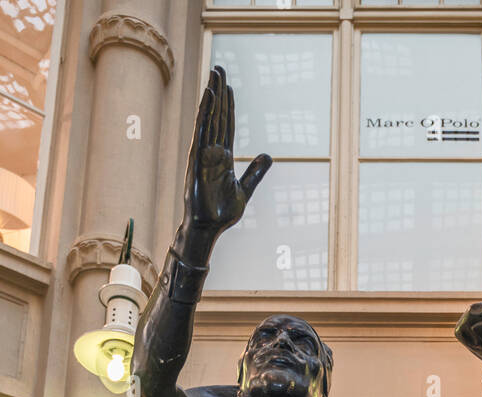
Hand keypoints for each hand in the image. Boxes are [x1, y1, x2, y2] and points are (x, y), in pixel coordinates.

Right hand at [181, 66, 270, 251]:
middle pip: (218, 115)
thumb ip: (255, 172)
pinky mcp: (197, 159)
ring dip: (212, 95)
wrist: (209, 228)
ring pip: (209, 117)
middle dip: (219, 91)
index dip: (228, 104)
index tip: (229, 85)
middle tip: (220, 67)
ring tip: (215, 73)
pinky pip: (202, 130)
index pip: (227, 124)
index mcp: (223, 157)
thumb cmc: (222, 212)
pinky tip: (208, 95)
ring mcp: (204, 153)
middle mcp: (212, 151)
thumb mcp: (245, 189)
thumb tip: (268, 156)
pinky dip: (205, 112)